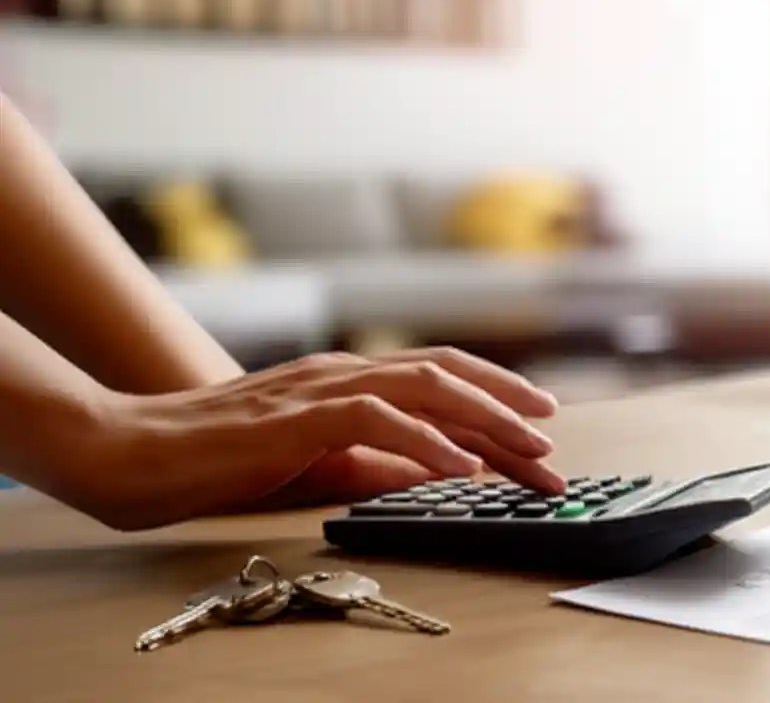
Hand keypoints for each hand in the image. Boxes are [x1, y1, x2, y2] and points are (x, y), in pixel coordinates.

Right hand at [61, 347, 561, 529]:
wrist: (139, 452)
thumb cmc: (224, 459)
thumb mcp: (320, 463)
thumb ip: (376, 463)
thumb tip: (438, 474)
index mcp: (349, 380)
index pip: (438, 382)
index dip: (493, 402)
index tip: (538, 432)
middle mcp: (344, 372)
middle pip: (446, 374)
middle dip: (507, 404)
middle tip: (552, 440)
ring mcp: (322, 387)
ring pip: (424, 386)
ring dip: (484, 417)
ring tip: (528, 447)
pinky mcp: (300, 416)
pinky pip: (377, 421)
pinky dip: (426, 440)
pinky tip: (461, 464)